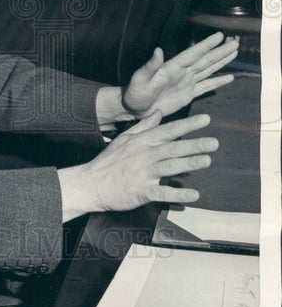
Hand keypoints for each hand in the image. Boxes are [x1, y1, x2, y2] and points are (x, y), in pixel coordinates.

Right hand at [58, 110, 218, 219]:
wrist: (92, 183)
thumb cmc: (109, 160)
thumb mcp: (125, 138)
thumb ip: (144, 126)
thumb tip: (159, 113)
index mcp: (142, 141)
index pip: (168, 130)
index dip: (188, 124)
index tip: (206, 119)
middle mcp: (145, 155)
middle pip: (173, 147)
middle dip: (195, 144)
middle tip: (214, 142)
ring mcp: (144, 173)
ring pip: (170, 166)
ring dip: (189, 163)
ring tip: (207, 161)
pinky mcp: (142, 191)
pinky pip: (163, 192)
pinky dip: (178, 194)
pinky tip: (194, 194)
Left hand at [121, 32, 238, 118]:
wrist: (133, 108)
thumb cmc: (134, 93)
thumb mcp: (140, 79)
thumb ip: (150, 66)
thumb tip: (158, 50)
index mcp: (172, 67)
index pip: (192, 54)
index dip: (206, 45)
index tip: (219, 36)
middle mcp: (182, 72)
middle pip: (205, 60)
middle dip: (220, 51)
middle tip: (235, 42)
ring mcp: (186, 83)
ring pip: (208, 70)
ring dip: (221, 62)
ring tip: (235, 52)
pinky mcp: (188, 94)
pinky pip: (206, 86)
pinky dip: (218, 82)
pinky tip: (229, 77)